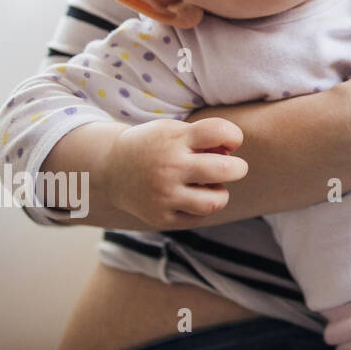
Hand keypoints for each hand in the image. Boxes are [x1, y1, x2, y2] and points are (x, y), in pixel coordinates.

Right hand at [105, 117, 246, 228]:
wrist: (111, 170)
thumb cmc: (155, 146)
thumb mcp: (174, 131)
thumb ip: (205, 138)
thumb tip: (232, 155)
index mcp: (175, 140)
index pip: (219, 132)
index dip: (234, 136)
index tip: (230, 142)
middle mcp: (169, 168)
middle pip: (225, 169)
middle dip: (238, 168)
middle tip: (233, 168)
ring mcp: (163, 196)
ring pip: (214, 202)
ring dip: (220, 193)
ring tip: (210, 186)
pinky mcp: (160, 218)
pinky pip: (198, 218)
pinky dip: (201, 209)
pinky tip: (192, 197)